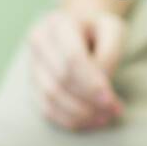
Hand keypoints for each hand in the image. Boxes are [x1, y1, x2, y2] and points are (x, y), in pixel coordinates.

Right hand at [27, 6, 126, 130]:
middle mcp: (39, 42)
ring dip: (80, 113)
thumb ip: (111, 53)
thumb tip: (101, 87)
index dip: (91, 84)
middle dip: (89, 101)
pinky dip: (69, 120)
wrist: (77, 30)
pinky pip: (46, 109)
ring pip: (51, 97)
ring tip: (105, 117)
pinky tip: (90, 121)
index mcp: (59, 24)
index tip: (111, 100)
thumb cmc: (98, 31)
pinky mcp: (32, 85)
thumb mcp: (113, 30)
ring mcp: (32, 65)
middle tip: (114, 110)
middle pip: (61, 80)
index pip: (72, 59)